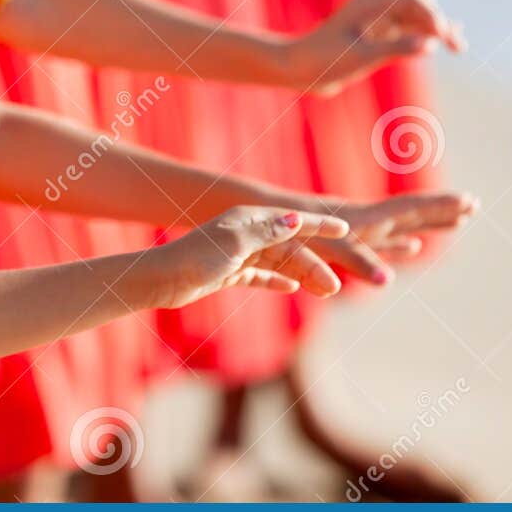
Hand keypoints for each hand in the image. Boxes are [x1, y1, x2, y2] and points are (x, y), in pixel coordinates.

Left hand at [149, 207, 351, 310]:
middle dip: (314, 265)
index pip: (292, 220)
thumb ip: (268, 233)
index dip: (320, 225)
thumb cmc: (198, 257)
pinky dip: (277, 280)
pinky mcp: (230, 272)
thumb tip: (297, 219)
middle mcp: (246, 233)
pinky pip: (261, 275)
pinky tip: (292, 287)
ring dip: (302, 276)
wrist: (164, 278)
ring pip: (279, 263)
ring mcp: (239, 253)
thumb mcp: (236, 243)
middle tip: (334, 287)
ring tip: (325, 292)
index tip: (347, 229)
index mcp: (249, 219)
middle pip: (289, 247)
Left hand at [282, 0, 463, 95]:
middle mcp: (374, 8)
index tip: (445, 35)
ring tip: (458, 47)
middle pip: (417, 5)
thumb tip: (430, 44)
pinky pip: (404, 30)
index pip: (410, 1)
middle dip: (439, 22)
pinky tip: (438, 45)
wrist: (296, 69)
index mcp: (369, 5)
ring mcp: (375, 20)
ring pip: (413, 18)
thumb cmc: (323, 61)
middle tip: (457, 46)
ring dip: (434, 30)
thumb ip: (396, 48)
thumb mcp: (361, 57)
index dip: (433, 15)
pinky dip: (422, 36)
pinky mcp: (374, 35)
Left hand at [302, 191, 478, 283]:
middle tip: (476, 205)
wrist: (265, 222)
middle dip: (444, 211)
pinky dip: (403, 245)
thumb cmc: (293, 232)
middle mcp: (367, 221)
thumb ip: (359, 261)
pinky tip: (411, 248)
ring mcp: (358, 231)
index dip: (441, 205)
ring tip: (455, 223)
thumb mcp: (328, 247)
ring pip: (404, 227)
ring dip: (430, 225)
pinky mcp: (346, 243)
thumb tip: (389, 281)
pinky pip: (385, 243)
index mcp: (367, 218)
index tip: (470, 200)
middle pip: (414, 214)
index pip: (412, 208)